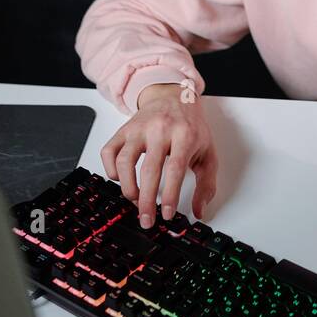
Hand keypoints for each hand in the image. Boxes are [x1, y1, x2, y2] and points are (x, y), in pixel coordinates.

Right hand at [99, 82, 217, 228]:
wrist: (174, 97)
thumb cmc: (191, 127)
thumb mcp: (208, 152)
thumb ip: (207, 184)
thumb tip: (200, 211)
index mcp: (184, 135)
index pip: (175, 168)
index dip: (170, 194)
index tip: (167, 214)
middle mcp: (160, 130)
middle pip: (149, 169)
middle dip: (146, 200)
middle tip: (147, 220)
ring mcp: (139, 129)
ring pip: (124, 161)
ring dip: (127, 187)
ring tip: (135, 201)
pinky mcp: (123, 130)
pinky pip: (108, 152)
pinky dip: (111, 170)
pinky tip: (121, 180)